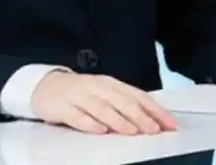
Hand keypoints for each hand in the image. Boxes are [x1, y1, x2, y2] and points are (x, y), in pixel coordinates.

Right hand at [31, 71, 177, 134]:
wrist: (46, 86)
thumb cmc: (81, 93)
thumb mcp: (105, 94)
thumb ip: (125, 104)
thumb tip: (152, 119)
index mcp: (112, 84)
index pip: (139, 97)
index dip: (156, 110)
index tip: (169, 124)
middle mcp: (98, 87)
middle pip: (123, 102)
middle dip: (141, 116)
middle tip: (154, 129)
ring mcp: (80, 96)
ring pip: (103, 108)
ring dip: (119, 120)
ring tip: (132, 131)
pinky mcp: (63, 107)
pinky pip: (78, 116)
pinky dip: (90, 124)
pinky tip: (100, 131)